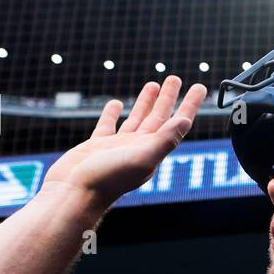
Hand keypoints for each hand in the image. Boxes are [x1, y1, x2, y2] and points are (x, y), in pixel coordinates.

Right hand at [42, 76, 206, 209]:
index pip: (176, 123)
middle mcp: (138, 148)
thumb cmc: (108, 180)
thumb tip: (185, 120)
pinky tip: (117, 104)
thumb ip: (165, 140)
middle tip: (176, 79)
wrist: (74, 194)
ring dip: (146, 102)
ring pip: (136, 119)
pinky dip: (113, 113)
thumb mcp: (142, 158)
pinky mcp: (97, 146)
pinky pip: (108, 125)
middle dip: (168, 98)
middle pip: (158, 117)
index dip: (189, 105)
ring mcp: (118, 147)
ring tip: (154, 84)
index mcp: (153, 151)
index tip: (200, 87)